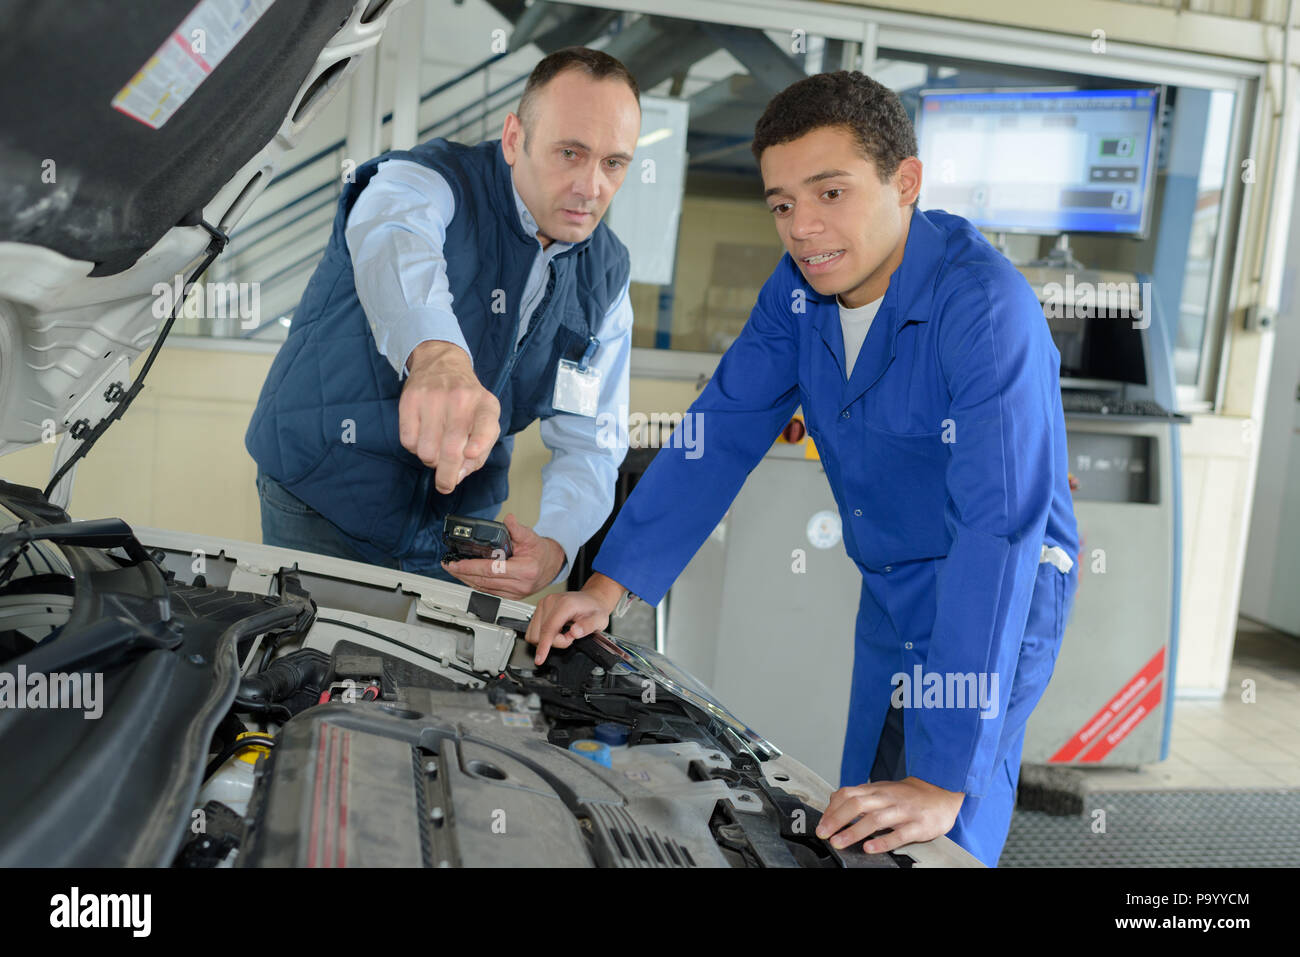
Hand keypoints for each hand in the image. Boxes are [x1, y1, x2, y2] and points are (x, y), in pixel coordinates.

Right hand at [400, 340, 500, 494]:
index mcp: (485, 405)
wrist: (442, 363)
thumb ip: (480, 452)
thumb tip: (459, 475)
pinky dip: (415, 448)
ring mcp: (433, 398)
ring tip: (436, 449)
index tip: (469, 453)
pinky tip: (423, 437)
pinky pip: (408, 441)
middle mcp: (461, 399)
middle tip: (445, 485)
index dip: (478, 442)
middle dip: (447, 475)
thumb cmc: (467, 401)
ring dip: (430, 460)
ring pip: (426, 450)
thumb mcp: (485, 420)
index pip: (485, 425)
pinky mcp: (410, 400)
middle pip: (451, 449)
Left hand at [443, 514, 564, 599]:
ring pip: (484, 589)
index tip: (457, 563)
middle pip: (484, 581)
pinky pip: (489, 592)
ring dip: (466, 580)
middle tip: (449, 565)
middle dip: (463, 573)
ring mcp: (515, 594)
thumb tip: (508, 520)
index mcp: (525, 570)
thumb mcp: (531, 536)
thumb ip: (517, 528)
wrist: (552, 564)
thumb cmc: (540, 552)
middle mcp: (519, 585)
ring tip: (454, 571)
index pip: (491, 570)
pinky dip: (476, 585)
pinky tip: (467, 578)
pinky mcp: (511, 597)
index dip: (471, 567)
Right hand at [523, 572, 624, 664]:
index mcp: (564, 604)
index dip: (543, 645)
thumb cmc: (594, 609)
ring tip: (565, 633)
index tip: (540, 659)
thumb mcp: (599, 620)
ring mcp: (543, 604)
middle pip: (539, 633)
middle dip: (554, 642)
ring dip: (548, 639)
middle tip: (570, 637)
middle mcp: (550, 601)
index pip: (548, 628)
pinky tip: (557, 631)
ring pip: (534, 633)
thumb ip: (588, 626)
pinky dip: (544, 636)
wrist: (591, 600)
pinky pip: (534, 630)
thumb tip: (575, 632)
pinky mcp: (539, 609)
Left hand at [815, 776, 964, 854]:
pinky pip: (899, 834)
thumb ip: (860, 796)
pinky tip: (869, 848)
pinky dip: (882, 842)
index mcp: (877, 790)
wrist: (942, 794)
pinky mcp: (918, 825)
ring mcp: (903, 811)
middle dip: (837, 819)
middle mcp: (887, 798)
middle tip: (824, 834)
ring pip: (875, 819)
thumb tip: (834, 802)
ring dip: (854, 831)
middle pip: (858, 804)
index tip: (822, 824)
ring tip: (839, 842)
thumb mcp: (883, 790)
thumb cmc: (908, 796)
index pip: (848, 794)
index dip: (832, 809)